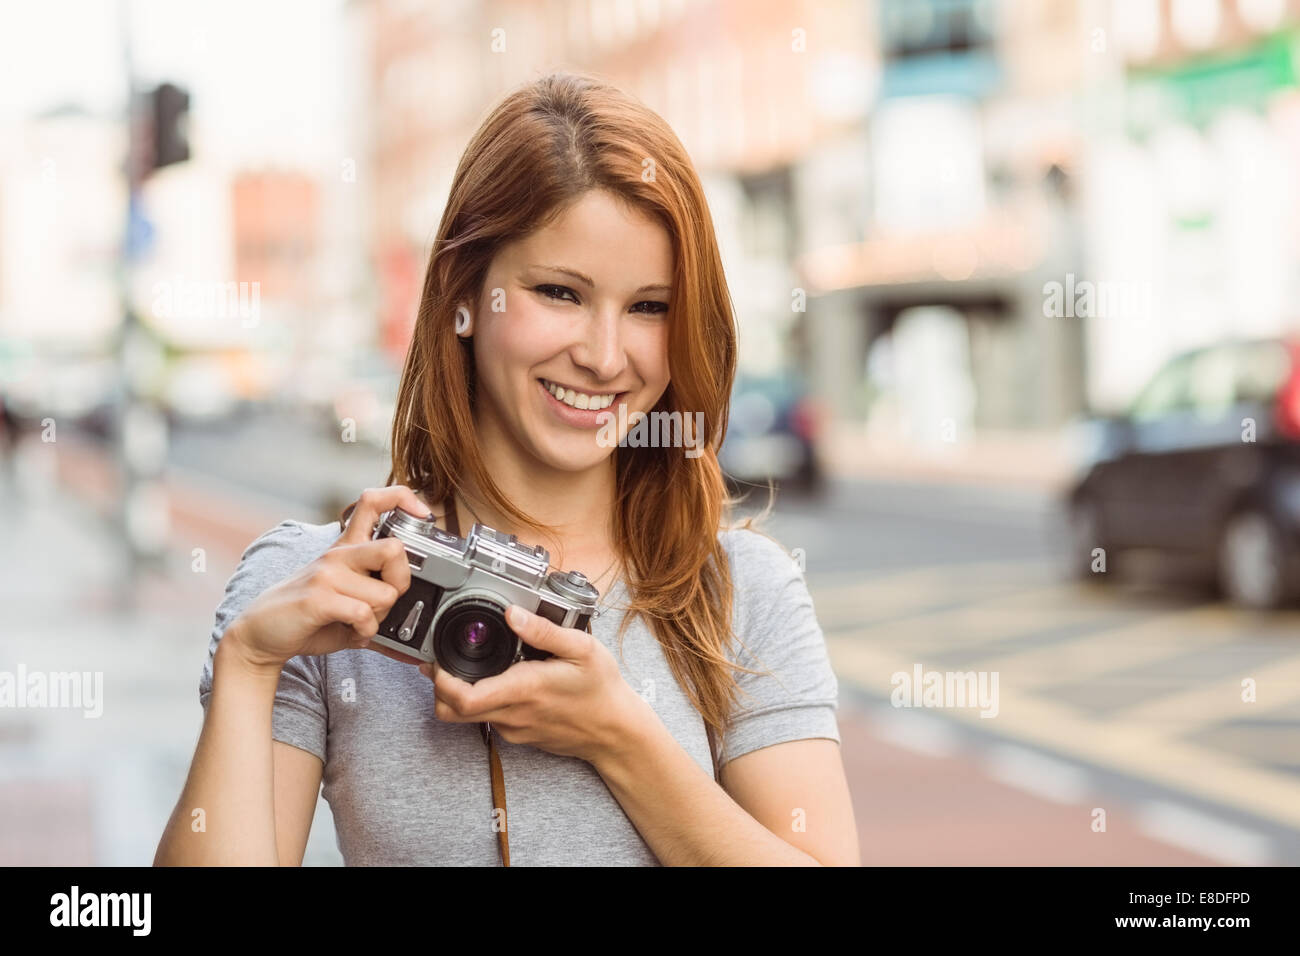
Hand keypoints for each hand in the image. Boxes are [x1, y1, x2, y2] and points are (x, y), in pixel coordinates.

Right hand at [225, 485, 431, 671]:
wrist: (261, 634)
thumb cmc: (309, 615)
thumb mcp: (345, 595)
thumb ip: (376, 593)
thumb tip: (418, 614)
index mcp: (347, 547)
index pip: (374, 500)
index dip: (403, 499)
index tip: (422, 514)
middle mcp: (339, 554)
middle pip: (394, 549)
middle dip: (402, 583)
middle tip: (385, 600)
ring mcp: (327, 574)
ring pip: (385, 593)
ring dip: (380, 617)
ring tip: (361, 622)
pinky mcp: (317, 597)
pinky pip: (364, 614)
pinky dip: (365, 632)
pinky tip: (353, 633)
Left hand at [419, 604, 650, 763]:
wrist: (615, 732)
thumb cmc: (601, 690)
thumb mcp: (581, 649)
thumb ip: (543, 630)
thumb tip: (512, 612)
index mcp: (523, 690)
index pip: (463, 698)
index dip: (440, 681)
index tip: (436, 660)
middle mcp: (512, 715)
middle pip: (452, 711)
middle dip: (438, 686)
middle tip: (441, 660)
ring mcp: (514, 729)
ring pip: (467, 717)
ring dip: (459, 694)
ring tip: (469, 664)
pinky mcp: (519, 736)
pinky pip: (488, 719)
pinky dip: (482, 701)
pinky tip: (500, 680)